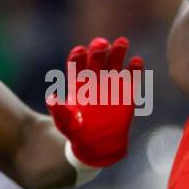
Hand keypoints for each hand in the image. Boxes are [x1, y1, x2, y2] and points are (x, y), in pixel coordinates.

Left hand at [48, 36, 140, 167]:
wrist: (98, 146)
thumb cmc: (78, 134)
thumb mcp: (65, 124)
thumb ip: (59, 111)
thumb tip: (52, 97)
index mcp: (78, 84)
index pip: (77, 64)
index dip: (79, 56)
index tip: (81, 51)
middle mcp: (95, 80)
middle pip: (96, 58)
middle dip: (98, 49)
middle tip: (102, 44)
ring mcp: (112, 85)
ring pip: (115, 62)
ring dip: (118, 51)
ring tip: (122, 42)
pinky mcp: (127, 93)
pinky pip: (132, 77)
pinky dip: (135, 68)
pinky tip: (137, 61)